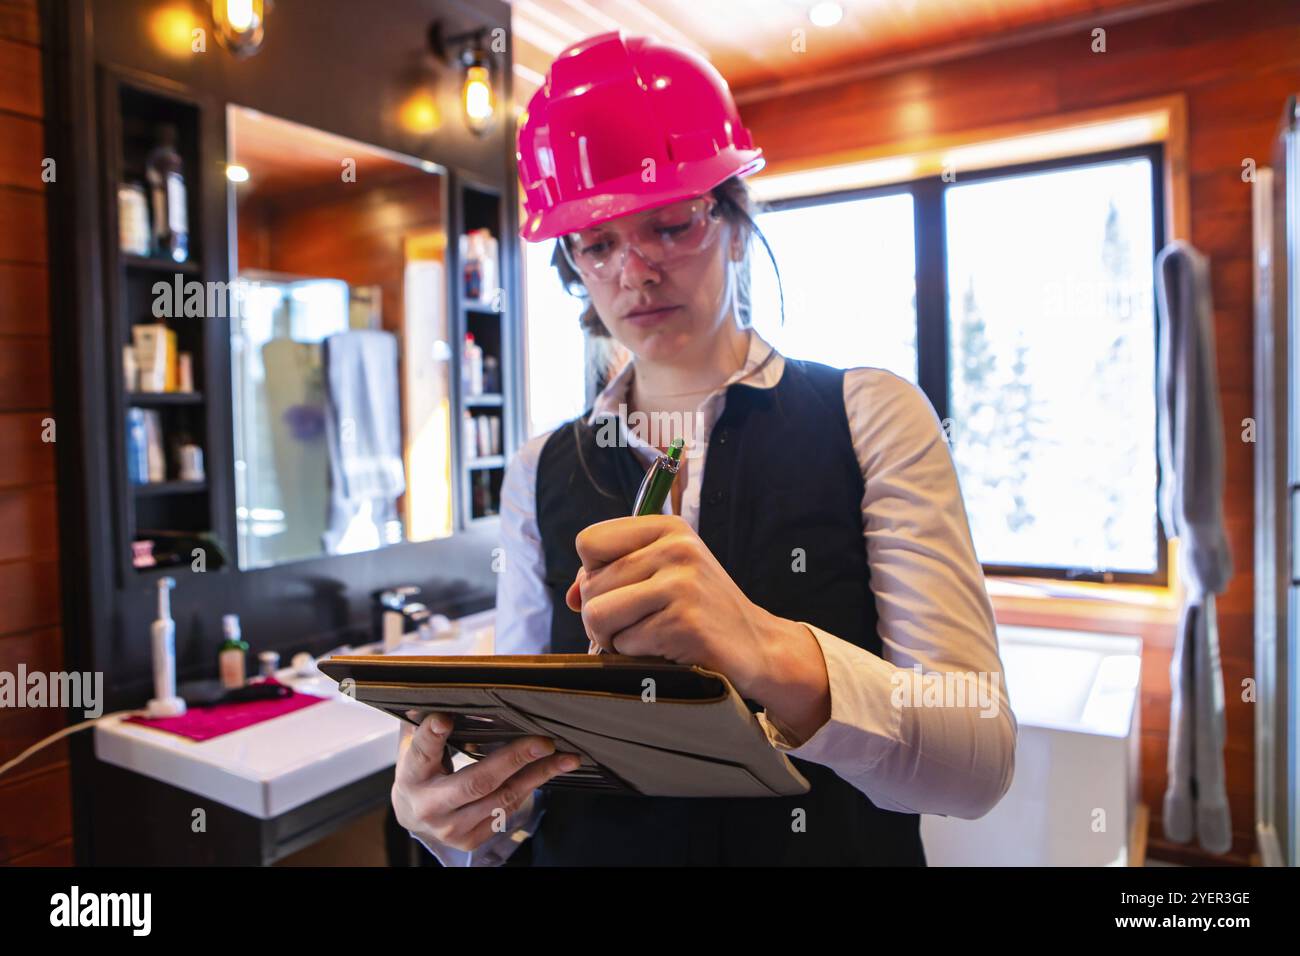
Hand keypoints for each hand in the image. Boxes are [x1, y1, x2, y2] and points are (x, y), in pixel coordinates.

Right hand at [391, 711, 579, 852]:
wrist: (414, 816)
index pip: (422, 752)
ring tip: (564, 758)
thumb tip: (446, 693)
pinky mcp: (470, 839)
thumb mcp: (416, 746)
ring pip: (502, 798)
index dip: (432, 735)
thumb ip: (428, 724)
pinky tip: (547, 771)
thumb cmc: (422, 771)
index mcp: (412, 775)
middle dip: (514, 759)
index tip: (445, 719)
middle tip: (544, 742)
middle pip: (476, 782)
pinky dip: (529, 787)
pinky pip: (507, 810)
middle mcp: (430, 806)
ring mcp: (451, 827)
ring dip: (538, 775)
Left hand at [564, 515, 828, 730]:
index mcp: (667, 527)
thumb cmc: (701, 610)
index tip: (620, 590)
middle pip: (590, 585)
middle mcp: (676, 548)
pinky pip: (624, 644)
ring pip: (598, 615)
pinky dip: (637, 656)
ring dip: (613, 638)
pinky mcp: (684, 623)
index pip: (588, 542)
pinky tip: (666, 649)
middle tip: (637, 624)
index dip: (593, 574)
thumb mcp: (664, 574)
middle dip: (602, 614)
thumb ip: (613, 576)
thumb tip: (571, 598)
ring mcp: (682, 585)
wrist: (757, 646)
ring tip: (645, 637)